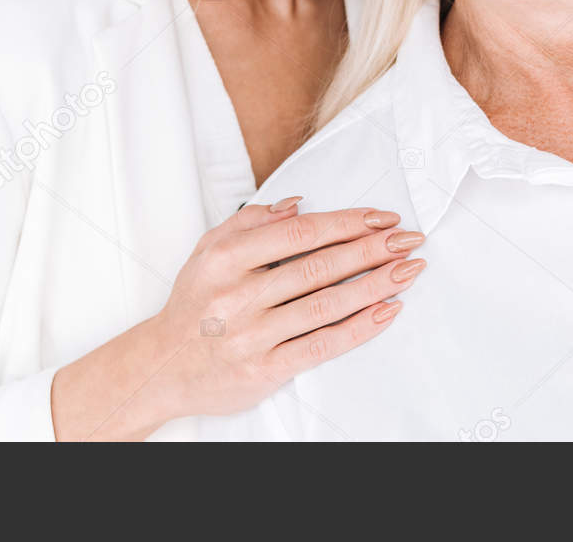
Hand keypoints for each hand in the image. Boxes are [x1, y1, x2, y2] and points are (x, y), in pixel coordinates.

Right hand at [142, 199, 425, 418]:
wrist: (162, 366)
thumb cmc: (194, 302)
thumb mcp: (208, 250)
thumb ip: (251, 221)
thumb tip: (298, 204)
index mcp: (226, 258)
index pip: (300, 233)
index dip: (347, 223)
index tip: (382, 219)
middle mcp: (239, 295)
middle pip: (320, 267)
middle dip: (372, 250)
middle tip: (409, 240)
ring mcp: (253, 334)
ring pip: (327, 304)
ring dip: (375, 285)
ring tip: (408, 270)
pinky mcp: (266, 368)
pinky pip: (323, 344)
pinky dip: (360, 327)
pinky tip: (386, 311)